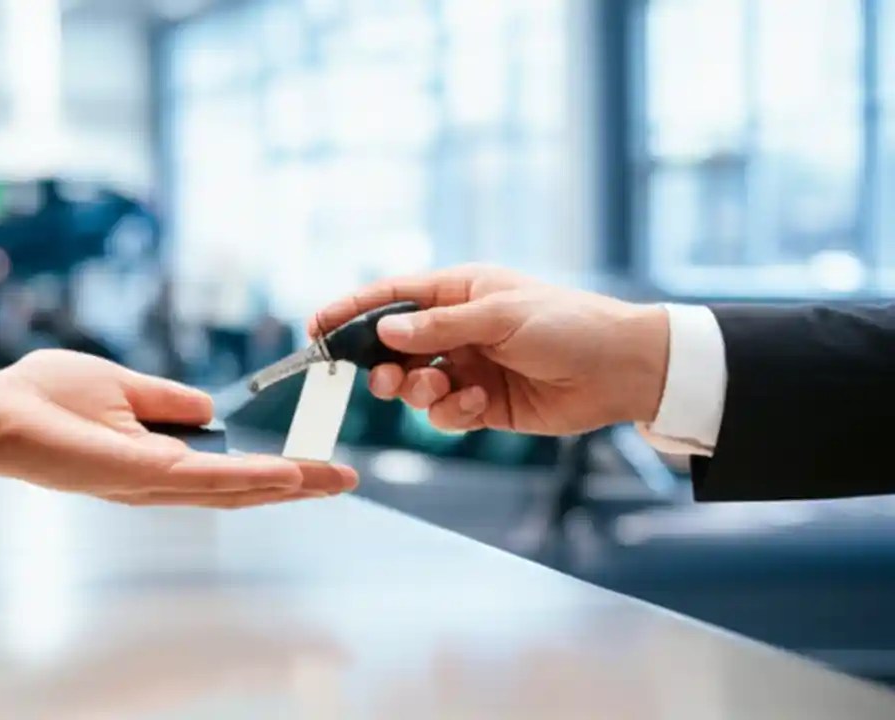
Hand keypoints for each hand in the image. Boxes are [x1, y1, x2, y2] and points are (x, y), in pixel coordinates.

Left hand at [0, 350, 357, 507]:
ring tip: (331, 481)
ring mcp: (149, 481)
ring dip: (285, 486)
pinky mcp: (137, 474)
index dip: (273, 471)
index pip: (227, 470)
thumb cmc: (46, 396)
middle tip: (344, 481)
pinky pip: (203, 478)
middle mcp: (158, 480)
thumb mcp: (123, 388)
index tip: (314, 464)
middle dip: (295, 487)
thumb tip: (208, 407)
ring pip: (231, 489)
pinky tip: (285, 475)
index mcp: (156, 458)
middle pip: (240, 488)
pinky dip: (247, 477)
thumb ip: (168, 401)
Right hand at [310, 265, 668, 435]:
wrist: (622, 371)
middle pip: (392, 348)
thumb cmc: (568, 325)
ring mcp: (466, 366)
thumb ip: (439, 327)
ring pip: (414, 386)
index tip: (315, 328)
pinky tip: (480, 404)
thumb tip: (385, 333)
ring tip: (449, 388)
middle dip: (385, 366)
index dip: (351, 311)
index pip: (391, 298)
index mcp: (458, 291)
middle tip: (391, 379)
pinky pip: (444, 413)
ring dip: (422, 392)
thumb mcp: (500, 316)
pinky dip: (453, 413)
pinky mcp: (481, 404)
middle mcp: (456, 328)